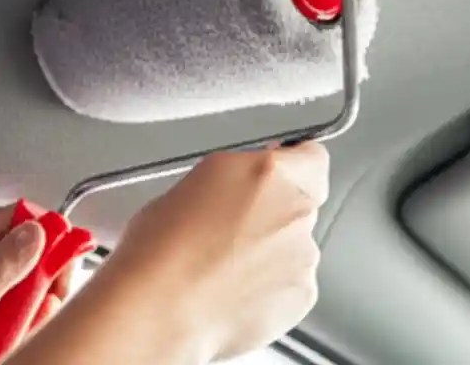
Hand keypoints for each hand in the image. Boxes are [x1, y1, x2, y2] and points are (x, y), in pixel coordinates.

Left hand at [0, 203, 73, 364]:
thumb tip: (37, 232)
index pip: (14, 217)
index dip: (48, 237)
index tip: (63, 267)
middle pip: (19, 246)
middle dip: (40, 278)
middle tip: (43, 309)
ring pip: (14, 274)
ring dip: (27, 302)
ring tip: (17, 331)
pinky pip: (0, 295)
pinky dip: (11, 315)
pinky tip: (5, 337)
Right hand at [9, 143, 329, 364]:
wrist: (157, 312)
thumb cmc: (158, 252)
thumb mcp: (194, 185)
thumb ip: (236, 179)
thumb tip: (243, 186)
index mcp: (269, 172)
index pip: (311, 156)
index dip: (294, 165)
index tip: (279, 176)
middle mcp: (294, 210)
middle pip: (300, 204)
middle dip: (274, 214)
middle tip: (233, 231)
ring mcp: (302, 255)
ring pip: (297, 246)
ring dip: (271, 253)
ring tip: (224, 268)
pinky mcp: (301, 295)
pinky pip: (293, 283)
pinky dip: (271, 288)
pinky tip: (233, 292)